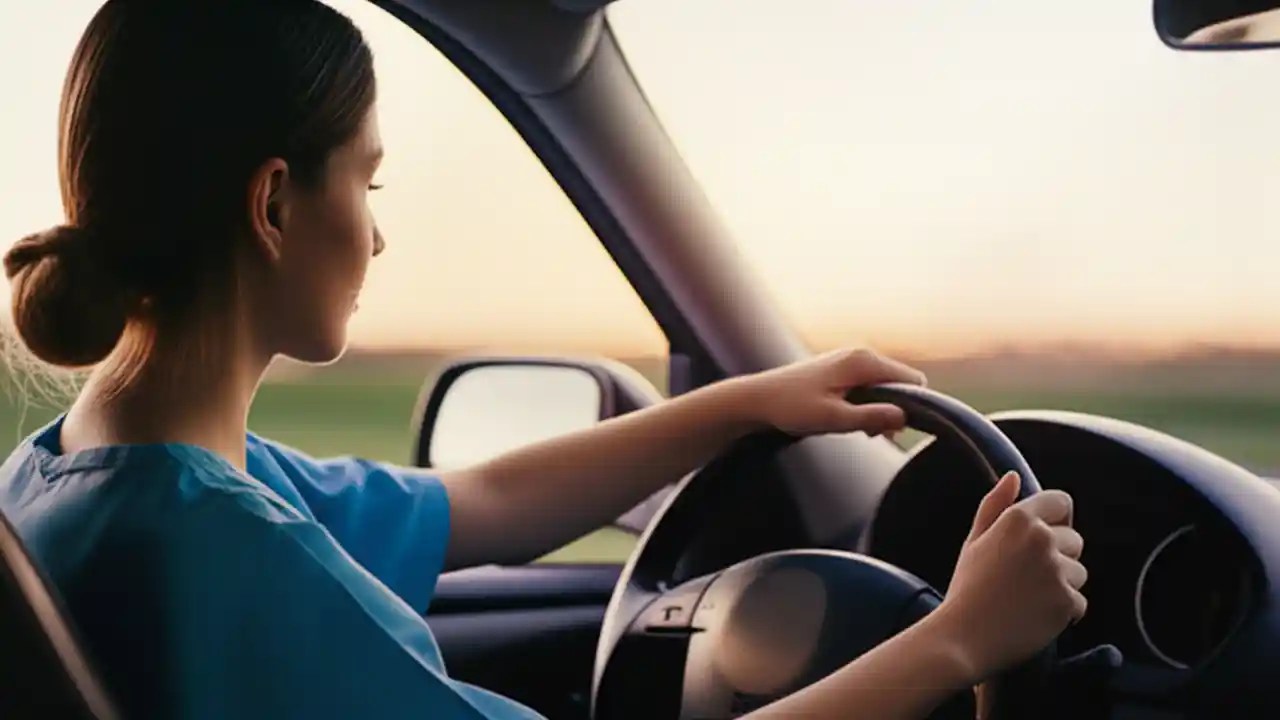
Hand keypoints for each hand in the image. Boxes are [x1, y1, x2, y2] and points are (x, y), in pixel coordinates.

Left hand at [736, 348, 926, 436]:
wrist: (757, 399)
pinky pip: (867, 389)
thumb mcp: (833, 418)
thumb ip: (870, 417)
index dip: (911, 406)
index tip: (893, 429)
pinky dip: (864, 407)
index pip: (913, 380)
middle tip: (871, 434)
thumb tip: (904, 417)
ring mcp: (850, 362)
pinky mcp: (841, 372)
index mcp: (863, 361)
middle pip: (899, 385)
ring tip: (856, 429)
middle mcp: (860, 355)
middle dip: (893, 411)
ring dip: (877, 412)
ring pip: (883, 389)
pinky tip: (847, 421)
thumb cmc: (790, 407)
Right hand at [932, 471, 1087, 683]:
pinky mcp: (1067, 600)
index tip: (1041, 540)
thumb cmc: (966, 588)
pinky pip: (1079, 601)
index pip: (1061, 502)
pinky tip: (1036, 616)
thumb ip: (995, 505)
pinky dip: (1063, 611)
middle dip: (1058, 557)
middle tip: (1025, 578)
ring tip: (1028, 598)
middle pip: (1074, 540)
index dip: (1055, 520)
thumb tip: (1013, 476)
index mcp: (1018, 519)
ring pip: (1079, 572)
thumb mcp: (974, 541)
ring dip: (1062, 585)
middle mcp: (1041, 539)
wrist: (963, 636)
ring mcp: (1057, 570)